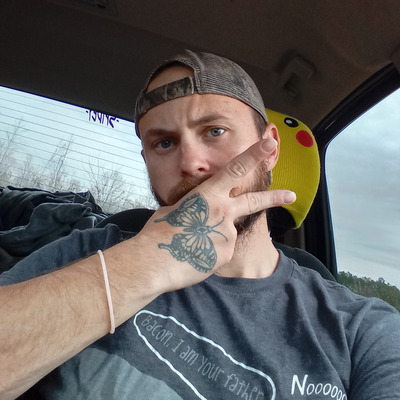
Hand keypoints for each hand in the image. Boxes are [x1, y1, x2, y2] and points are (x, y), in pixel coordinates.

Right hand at [136, 139, 295, 289]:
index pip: (236, 169)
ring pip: (227, 232)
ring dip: (214, 238)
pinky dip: (212, 252)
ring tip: (193, 244)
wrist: (157, 260)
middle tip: (290, 194)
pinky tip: (197, 255)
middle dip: (274, 197)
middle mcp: (223, 210)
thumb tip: (199, 211)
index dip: (254, 155)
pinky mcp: (227, 251)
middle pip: (254, 200)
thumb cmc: (159, 232)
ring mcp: (227, 232)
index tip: (269, 144)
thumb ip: (194, 206)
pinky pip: (222, 250)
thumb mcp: (174, 209)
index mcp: (208, 194)